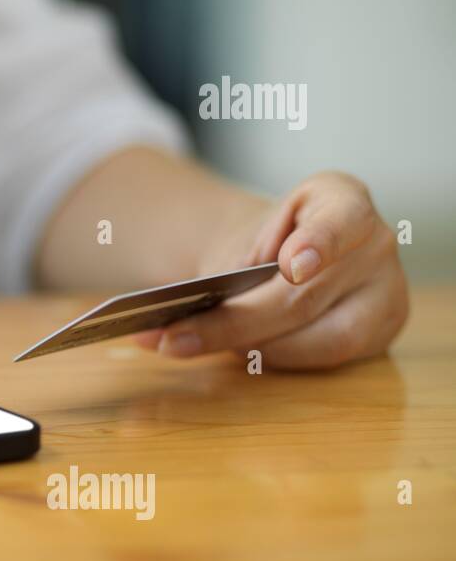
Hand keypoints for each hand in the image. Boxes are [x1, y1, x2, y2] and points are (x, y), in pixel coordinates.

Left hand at [135, 172, 408, 368]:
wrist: (283, 255)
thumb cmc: (263, 246)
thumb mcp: (245, 240)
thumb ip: (232, 270)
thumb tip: (183, 314)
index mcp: (343, 202)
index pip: (341, 220)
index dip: (318, 243)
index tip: (290, 266)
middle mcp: (375, 243)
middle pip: (304, 297)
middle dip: (234, 324)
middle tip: (173, 338)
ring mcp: (387, 290)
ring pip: (318, 339)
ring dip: (251, 348)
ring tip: (187, 344)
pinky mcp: (380, 332)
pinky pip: (322, 358)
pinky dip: (270, 357)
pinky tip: (229, 352)